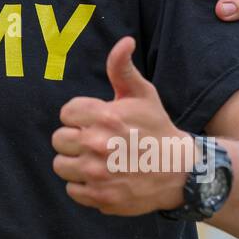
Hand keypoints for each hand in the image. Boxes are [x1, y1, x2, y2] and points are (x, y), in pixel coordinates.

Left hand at [51, 37, 190, 215]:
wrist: (179, 170)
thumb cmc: (156, 128)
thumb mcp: (143, 94)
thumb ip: (123, 68)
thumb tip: (124, 41)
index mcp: (106, 116)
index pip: (66, 113)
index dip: (79, 116)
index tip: (95, 121)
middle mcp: (98, 145)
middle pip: (58, 139)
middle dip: (74, 138)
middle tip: (94, 141)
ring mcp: (98, 174)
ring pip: (60, 165)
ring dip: (74, 163)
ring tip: (95, 160)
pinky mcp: (101, 197)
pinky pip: (72, 189)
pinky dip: (83, 186)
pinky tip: (102, 177)